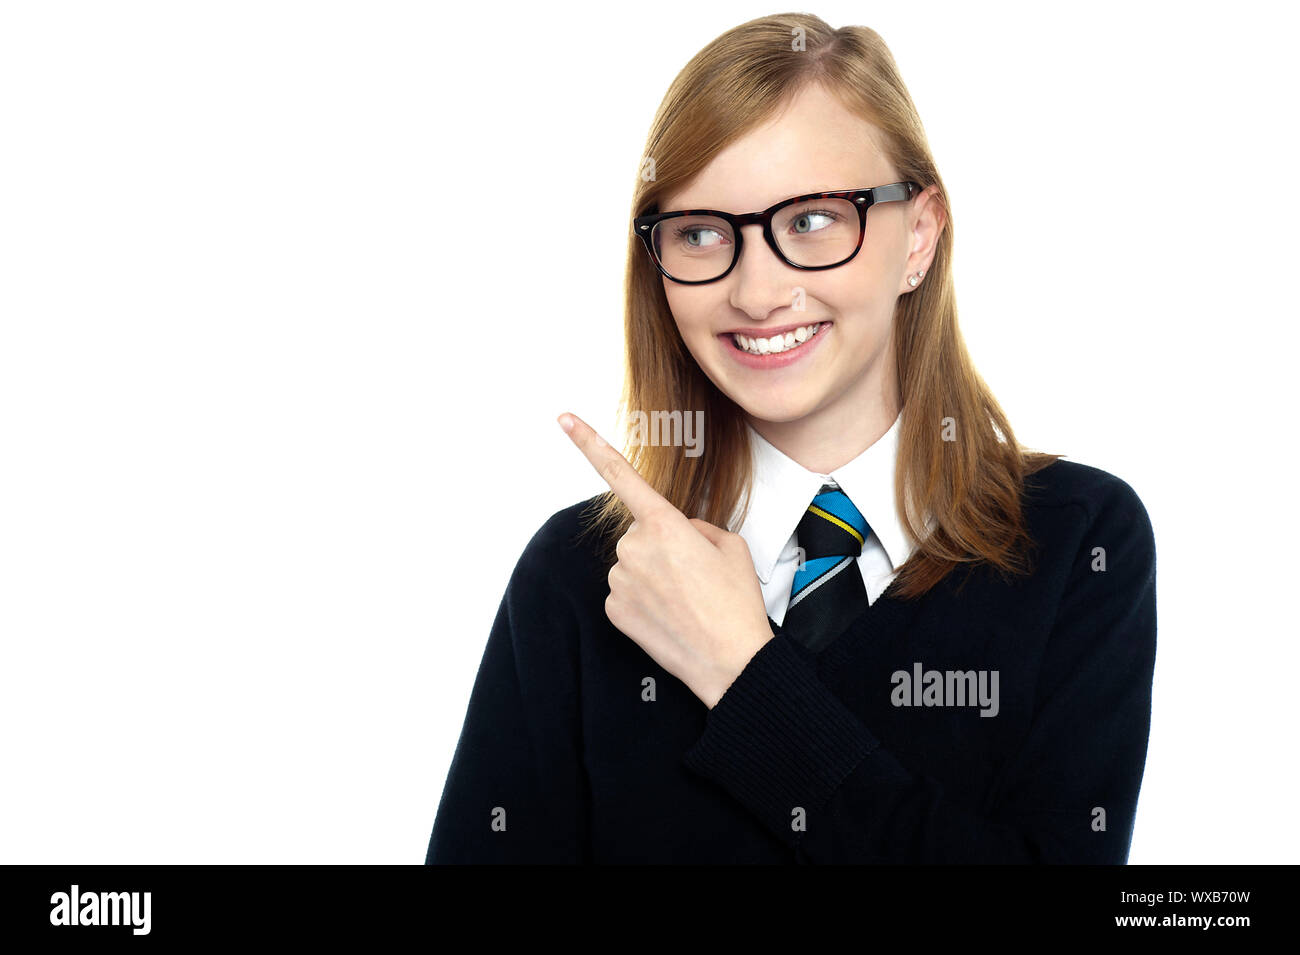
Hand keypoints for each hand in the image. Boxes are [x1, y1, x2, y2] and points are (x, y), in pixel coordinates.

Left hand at [558, 411, 772, 708]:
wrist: (730, 661)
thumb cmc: (735, 603)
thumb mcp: (732, 546)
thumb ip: (698, 526)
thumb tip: (681, 531)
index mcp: (664, 524)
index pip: (620, 474)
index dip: (589, 443)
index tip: (564, 419)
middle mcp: (633, 548)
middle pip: (640, 532)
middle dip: (663, 545)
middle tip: (695, 575)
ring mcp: (619, 580)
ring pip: (632, 563)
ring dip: (654, 574)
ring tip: (687, 598)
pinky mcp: (613, 610)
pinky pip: (626, 592)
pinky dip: (644, 600)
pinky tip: (669, 614)